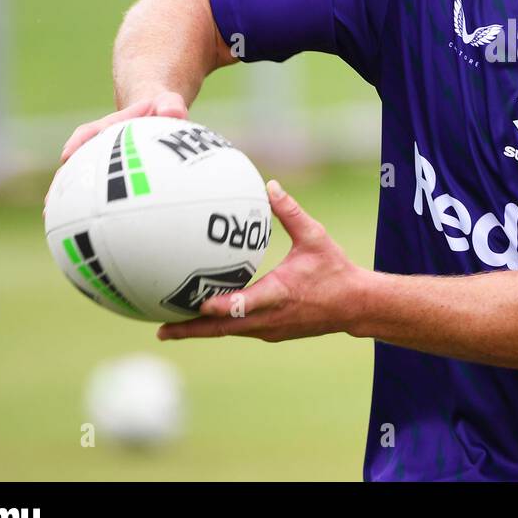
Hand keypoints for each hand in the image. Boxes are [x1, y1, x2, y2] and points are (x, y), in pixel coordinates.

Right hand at [45, 91, 187, 215]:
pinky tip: (88, 230)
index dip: (78, 143)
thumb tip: (176, 112)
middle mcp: (100, 144)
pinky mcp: (113, 175)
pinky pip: (101, 192)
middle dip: (63, 180)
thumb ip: (170, 105)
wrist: (159, 114)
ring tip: (53, 218)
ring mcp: (103, 160)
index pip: (90, 132)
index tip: (67, 154)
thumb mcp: (168, 103)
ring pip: (81, 180)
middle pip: (76, 162)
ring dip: (67, 199)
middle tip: (50, 200)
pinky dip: (93, 207)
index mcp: (112, 126)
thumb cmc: (164, 110)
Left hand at [156, 179, 365, 342]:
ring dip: (200, 331)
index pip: (245, 304)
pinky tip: (202, 320)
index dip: (221, 305)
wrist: (356, 305)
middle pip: (224, 328)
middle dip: (192, 330)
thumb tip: (270, 185)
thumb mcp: (315, 237)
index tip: (198, 303)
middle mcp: (270, 317)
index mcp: (279, 293)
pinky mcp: (272, 332)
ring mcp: (270, 329)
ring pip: (228, 332)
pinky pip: (239, 330)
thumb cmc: (335, 270)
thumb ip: (291, 212)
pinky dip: (219, 327)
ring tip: (169, 328)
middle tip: (161, 331)